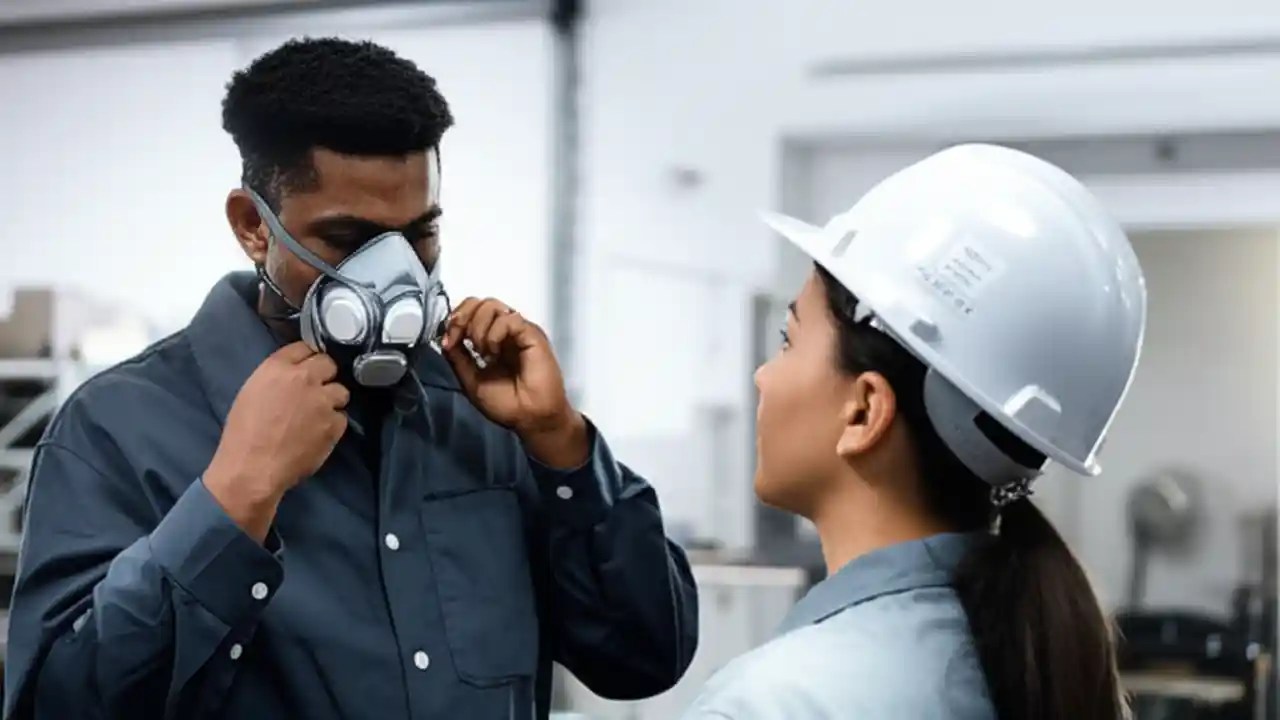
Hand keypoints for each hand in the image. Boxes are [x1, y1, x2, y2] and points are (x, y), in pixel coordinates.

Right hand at [204, 342, 348, 540]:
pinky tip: (319, 434)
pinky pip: (342, 417)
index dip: (308, 358)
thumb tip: (293, 377)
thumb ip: (276, 379)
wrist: (253, 468)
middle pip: (328, 364)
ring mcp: (322, 401)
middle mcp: (304, 378)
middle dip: (325, 376)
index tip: (308, 368)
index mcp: (277, 368)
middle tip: (316, 392)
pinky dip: (333, 425)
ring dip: (332, 401)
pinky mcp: (334, 424)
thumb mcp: (252, 393)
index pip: (304, 347)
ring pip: (341, 391)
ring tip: (319, 416)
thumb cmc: (243, 434)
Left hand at [441, 297, 588, 466]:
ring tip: (482, 351)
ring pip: (491, 305)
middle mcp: (505, 332)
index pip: (471, 312)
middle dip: (463, 317)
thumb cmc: (508, 405)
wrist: (531, 418)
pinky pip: (509, 319)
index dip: (456, 320)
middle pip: (479, 302)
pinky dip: (494, 333)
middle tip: (460, 339)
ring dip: (478, 327)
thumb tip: (445, 338)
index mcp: (491, 340)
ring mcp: (519, 332)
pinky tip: (495, 353)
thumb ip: (458, 359)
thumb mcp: (472, 381)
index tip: (448, 341)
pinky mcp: (532, 334)